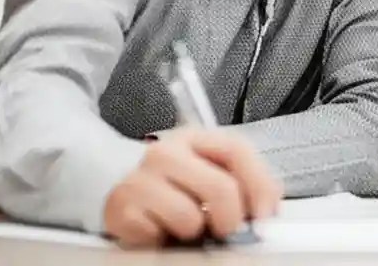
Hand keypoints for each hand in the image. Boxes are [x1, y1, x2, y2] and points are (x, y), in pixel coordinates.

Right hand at [103, 129, 282, 247]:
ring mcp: (140, 179)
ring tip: (185, 224)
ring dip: (195, 230)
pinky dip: (164, 238)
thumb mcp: (206, 167)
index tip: (265, 214)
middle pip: (220, 188)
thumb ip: (241, 180)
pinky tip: (159, 226)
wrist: (110, 180)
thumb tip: (267, 211)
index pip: (237, 150)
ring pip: (190, 217)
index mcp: (195, 138)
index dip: (259, 185)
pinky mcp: (120, 208)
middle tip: (227, 230)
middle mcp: (166, 152)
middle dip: (231, 219)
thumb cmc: (171, 178)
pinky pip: (157, 235)